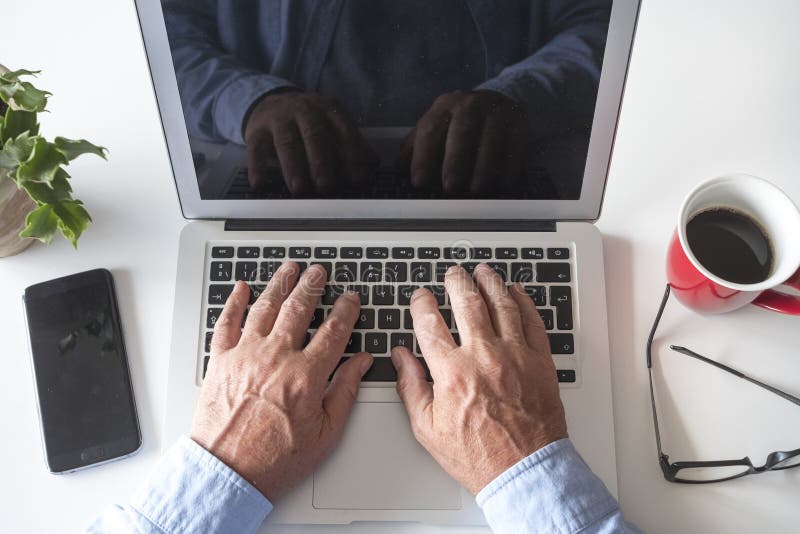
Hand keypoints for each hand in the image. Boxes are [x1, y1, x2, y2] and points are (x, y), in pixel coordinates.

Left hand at [191, 263, 372, 499]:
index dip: (346, 310)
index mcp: (306, 375)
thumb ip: (345, 391)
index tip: (350, 299)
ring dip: (280, 283)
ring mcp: (246, 355)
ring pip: (265, 307)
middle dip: (313, 286)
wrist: (227, 473)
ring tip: (290, 268)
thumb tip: (361, 363)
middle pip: (299, 308)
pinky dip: (235, 302)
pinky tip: (242, 288)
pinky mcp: (220, 361)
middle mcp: (276, 357)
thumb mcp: (325, 433)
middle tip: (319, 272)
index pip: (334, 330)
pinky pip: (227, 322)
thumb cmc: (274, 460)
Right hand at [244, 91, 377, 195]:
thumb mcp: (331, 124)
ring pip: (286, 142)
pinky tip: (261, 185)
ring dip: (293, 167)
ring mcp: (278, 119)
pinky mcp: (256, 130)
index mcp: (329, 109)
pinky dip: (258, 167)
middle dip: (322, 162)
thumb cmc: (309, 122)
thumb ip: (350, 144)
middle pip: (315, 135)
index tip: (357, 179)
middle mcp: (304, 110)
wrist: (271, 100)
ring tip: (299, 189)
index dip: (352, 154)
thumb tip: (371, 169)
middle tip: (327, 187)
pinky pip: (255, 149)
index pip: (343, 130)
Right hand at [391, 264, 566, 494]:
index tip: (420, 297)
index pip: (429, 324)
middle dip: (457, 283)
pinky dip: (524, 302)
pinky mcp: (541, 362)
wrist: (524, 471)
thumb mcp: (428, 428)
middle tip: (453, 273)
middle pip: (467, 304)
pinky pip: (533, 322)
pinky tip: (517, 292)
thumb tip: (401, 358)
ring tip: (483, 271)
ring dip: (490, 283)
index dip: (421, 304)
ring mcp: (516, 356)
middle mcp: (484, 357)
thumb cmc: (478, 455)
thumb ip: (411, 387)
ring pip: (502, 305)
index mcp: (452, 373)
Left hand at [398, 90, 526, 193]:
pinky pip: (515, 145)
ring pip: (491, 139)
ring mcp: (497, 111)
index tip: (419, 182)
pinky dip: (509, 166)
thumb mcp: (436, 128)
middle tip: (450, 187)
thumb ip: (415, 148)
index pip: (430, 130)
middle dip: (455, 161)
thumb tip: (399, 173)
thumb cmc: (459, 124)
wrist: (497, 102)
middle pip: (462, 131)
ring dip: (483, 167)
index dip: (423, 157)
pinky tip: (502, 183)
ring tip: (476, 189)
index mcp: (444, 106)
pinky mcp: (519, 121)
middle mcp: (470, 104)